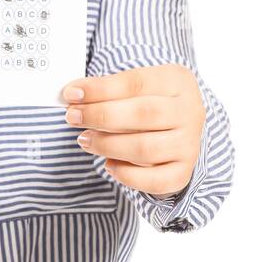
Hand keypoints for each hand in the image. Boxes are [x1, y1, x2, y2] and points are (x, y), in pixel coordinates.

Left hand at [59, 64, 205, 196]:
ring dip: (108, 145)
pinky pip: (155, 180)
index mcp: (176, 81)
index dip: (100, 89)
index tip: (71, 94)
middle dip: (101, 116)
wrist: (177, 128)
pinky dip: (127, 175)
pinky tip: (109, 165)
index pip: (136, 82)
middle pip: (144, 114)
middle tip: (74, 118)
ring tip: (86, 140)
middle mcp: (189, 111)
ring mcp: (189, 144)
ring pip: (146, 148)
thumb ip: (108, 89)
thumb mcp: (134, 86)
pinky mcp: (183, 171)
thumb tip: (73, 95)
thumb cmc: (148, 102)